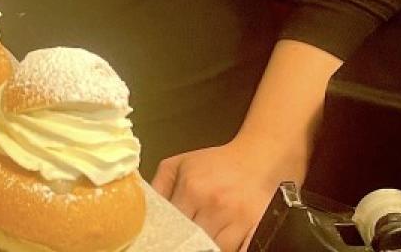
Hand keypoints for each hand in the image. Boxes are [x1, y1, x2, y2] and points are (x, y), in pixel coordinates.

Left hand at [152, 133, 307, 251]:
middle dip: (184, 242)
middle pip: (191, 240)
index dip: (166, 234)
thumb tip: (143, 209)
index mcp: (192, 188)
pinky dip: (227, 249)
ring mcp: (238, 220)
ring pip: (214, 249)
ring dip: (205, 247)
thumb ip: (158, 187)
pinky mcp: (256, 229)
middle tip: (179, 240)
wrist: (258, 158)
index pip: (171, 224)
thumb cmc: (216, 164)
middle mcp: (214, 205)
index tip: (162, 238)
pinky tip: (217, 244)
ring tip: (198, 242)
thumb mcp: (180, 165)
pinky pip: (238, 250)